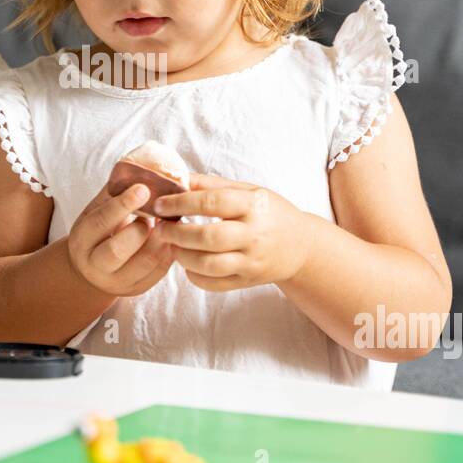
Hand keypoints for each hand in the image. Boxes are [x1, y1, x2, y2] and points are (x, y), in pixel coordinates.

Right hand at [66, 181, 175, 297]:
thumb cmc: (98, 230)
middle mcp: (94, 265)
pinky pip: (158, 272)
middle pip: (117, 250)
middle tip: (154, 214)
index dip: (123, 204)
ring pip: (144, 264)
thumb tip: (139, 164)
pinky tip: (173, 236)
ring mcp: (116, 282)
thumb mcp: (97, 210)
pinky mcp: (136, 289)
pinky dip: (169, 251)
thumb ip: (114, 191)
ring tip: (170, 222)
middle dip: (140, 229)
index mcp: (82, 239)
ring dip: (161, 239)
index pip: (101, 221)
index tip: (144, 188)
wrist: (91, 268)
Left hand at [150, 173, 311, 290]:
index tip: (160, 205)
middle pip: (208, 237)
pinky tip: (188, 264)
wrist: (301, 246)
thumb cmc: (269, 212)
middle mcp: (254, 235)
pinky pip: (215, 284)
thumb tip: (177, 177)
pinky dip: (194, 276)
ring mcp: (252, 261)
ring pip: (209, 265)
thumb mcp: (248, 190)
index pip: (212, 202)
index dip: (181, 203)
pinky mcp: (248, 280)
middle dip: (177, 233)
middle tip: (160, 228)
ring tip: (172, 246)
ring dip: (182, 256)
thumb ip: (212, 185)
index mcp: (253, 206)